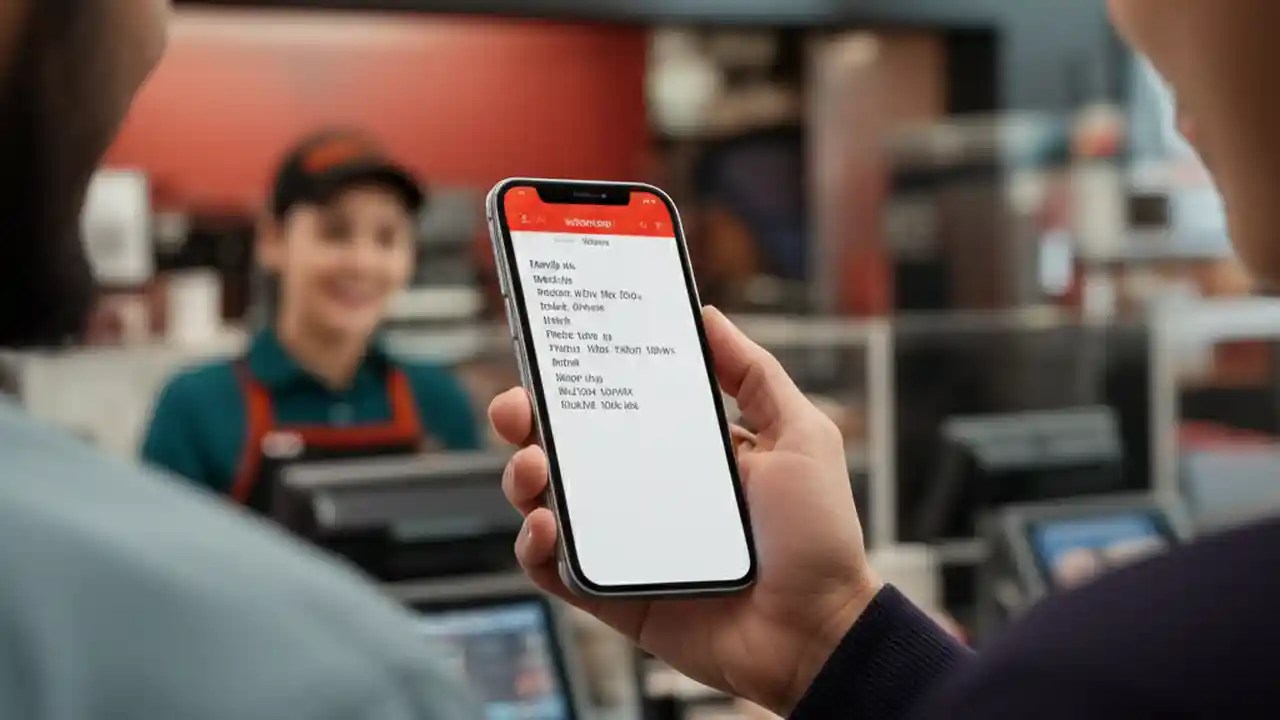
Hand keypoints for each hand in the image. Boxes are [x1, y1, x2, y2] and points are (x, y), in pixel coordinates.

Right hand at [489, 307, 882, 714]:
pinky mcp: (613, 592)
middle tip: (518, 408)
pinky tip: (546, 526)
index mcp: (681, 451)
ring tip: (535, 467)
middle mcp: (645, 490)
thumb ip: (754, 374)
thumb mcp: (799, 435)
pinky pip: (555, 568)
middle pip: (567, 448)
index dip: (578, 378)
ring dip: (525, 478)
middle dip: (528, 421)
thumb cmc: (817, 536)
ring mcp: (625, 542)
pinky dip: (535, 547)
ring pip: (549, 502)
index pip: (615, 405)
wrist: (818, 630)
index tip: (552, 350)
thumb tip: (707, 316)